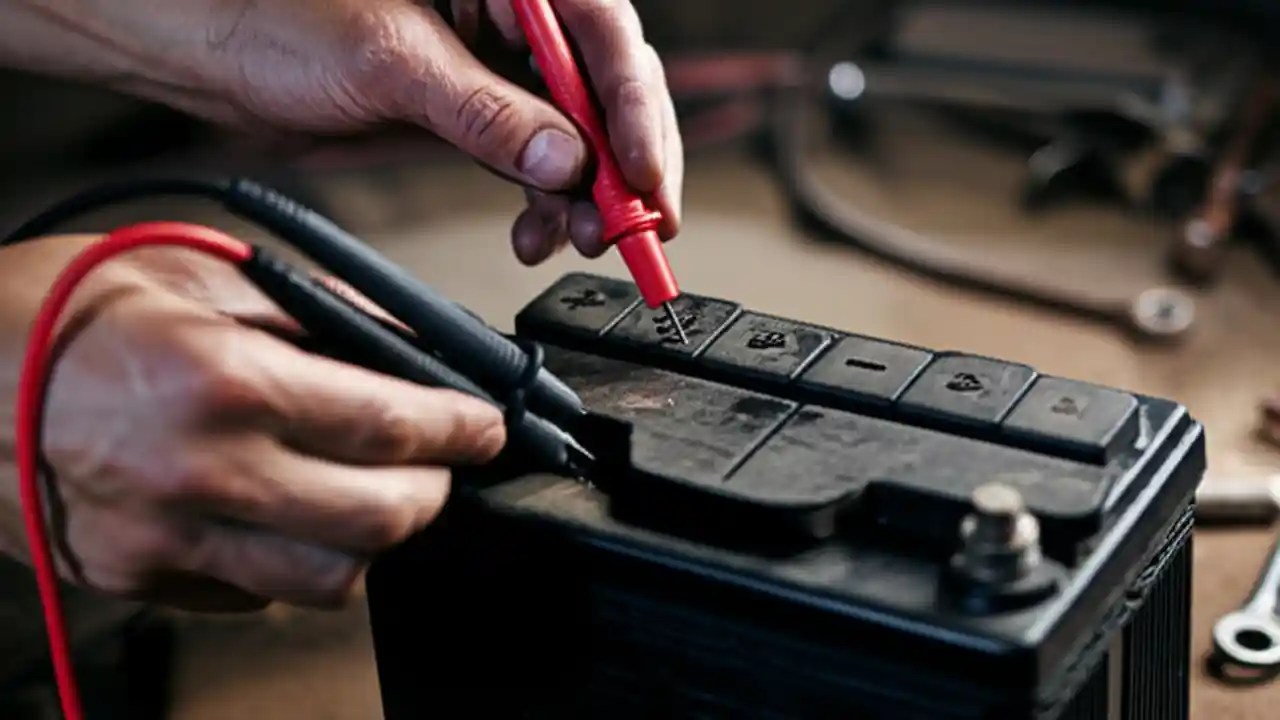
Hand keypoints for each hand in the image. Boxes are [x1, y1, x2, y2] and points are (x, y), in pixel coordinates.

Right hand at [0, 236, 505, 610]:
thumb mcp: (198, 274)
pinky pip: (255, 596)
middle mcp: (199, 472)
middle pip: (379, 519)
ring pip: (328, 580)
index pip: (390, 424)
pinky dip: (292, 561)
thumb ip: (317, 316)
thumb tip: (409, 347)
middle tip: (439, 461)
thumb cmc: (56, 309)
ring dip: (370, 538)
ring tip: (368, 490)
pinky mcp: (136, 577)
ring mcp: (164, 539)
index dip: (461, 429)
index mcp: (223, 382)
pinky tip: (283, 512)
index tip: (486, 427)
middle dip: (434, 490)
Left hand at [4, 0, 683, 263]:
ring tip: (578, 238)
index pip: (601, 30)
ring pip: (578, 130)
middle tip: (631, 223)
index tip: (641, 177)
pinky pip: (537, 157)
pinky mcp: (475, 108)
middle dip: (623, 160)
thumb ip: (485, 111)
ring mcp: (496, 63)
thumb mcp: (390, 62)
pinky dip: (546, 201)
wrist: (209, 49)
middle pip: (606, 83)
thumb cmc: (272, 16)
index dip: (633, 107)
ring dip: (588, 192)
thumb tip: (564, 161)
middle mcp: (510, 12)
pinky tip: (537, 231)